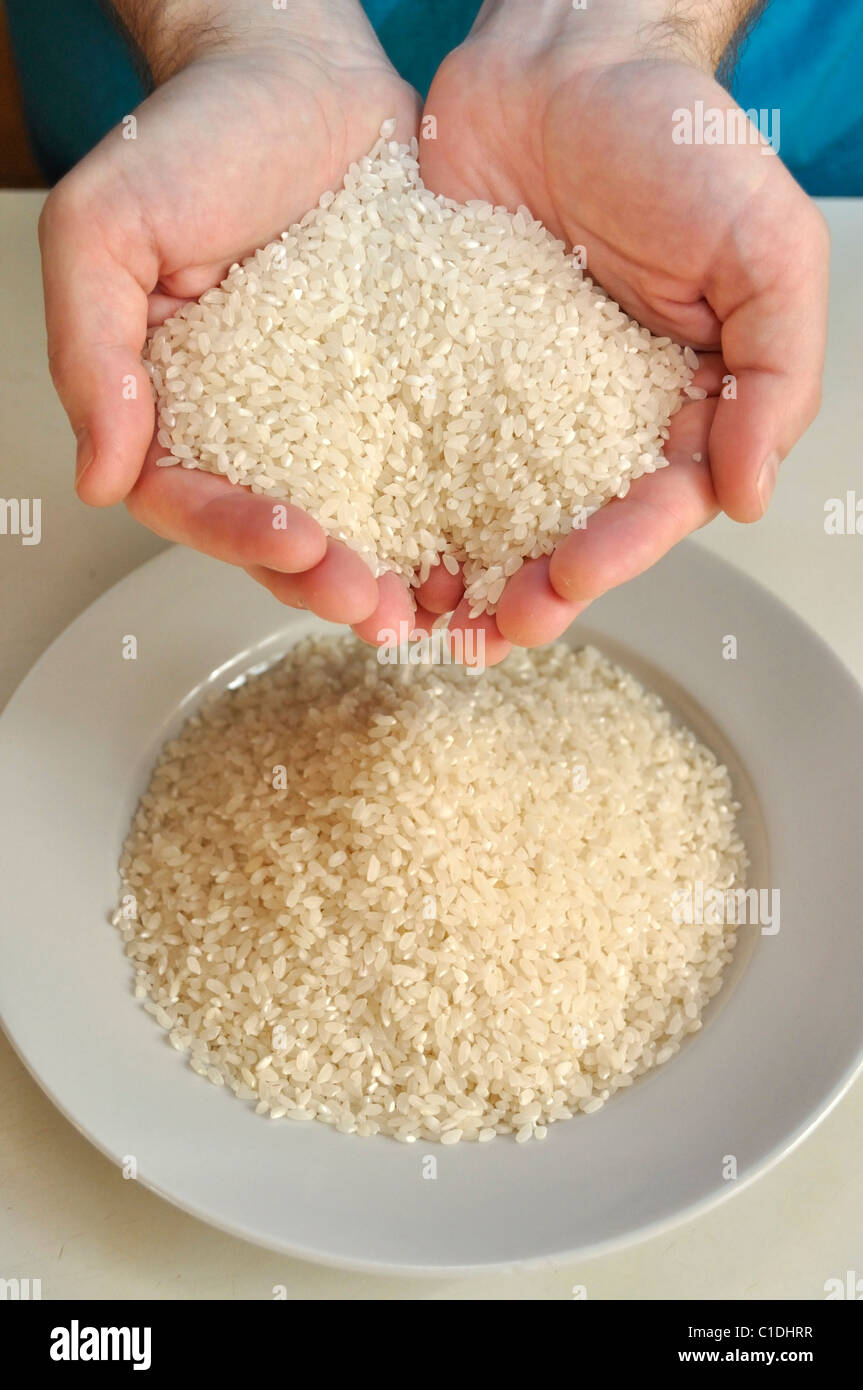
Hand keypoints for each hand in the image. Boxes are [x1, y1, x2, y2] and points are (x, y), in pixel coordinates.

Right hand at [39, 0, 417, 635]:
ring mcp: (335, 416)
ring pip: (359, 516)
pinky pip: (427, 460)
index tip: (295, 544)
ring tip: (435, 600)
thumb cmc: (193, 135)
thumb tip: (100, 477)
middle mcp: (256, 428)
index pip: (194, 502)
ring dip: (393, 569)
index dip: (239, 537)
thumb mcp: (107, 225)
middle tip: (376, 606)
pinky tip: (485, 539)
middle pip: (281, 532)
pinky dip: (451, 510)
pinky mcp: (404, 391)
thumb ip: (91, 348)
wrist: (302, 73)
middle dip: (327, 579)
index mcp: (176, 408)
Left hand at [413, 0, 827, 655]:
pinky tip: (378, 545)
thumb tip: (748, 495)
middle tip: (494, 627)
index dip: (619, 552)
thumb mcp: (764, 244)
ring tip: (429, 619)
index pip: (657, 505)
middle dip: (535, 586)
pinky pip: (427, 449)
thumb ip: (776, 371)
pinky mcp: (447, 372)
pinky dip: (407, 504)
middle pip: (570, 527)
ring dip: (467, 572)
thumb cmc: (674, 137)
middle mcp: (599, 420)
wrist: (559, 59)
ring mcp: (519, 402)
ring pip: (495, 509)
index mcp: (686, 405)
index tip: (572, 580)